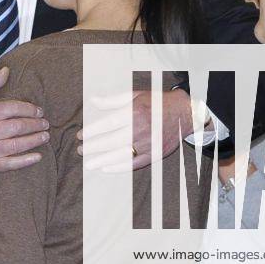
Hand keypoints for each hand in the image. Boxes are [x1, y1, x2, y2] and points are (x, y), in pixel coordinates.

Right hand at [0, 67, 49, 175]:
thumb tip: (6, 70)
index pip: (11, 109)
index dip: (28, 109)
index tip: (39, 111)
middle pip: (16, 127)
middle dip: (34, 125)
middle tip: (45, 124)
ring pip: (16, 145)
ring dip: (34, 140)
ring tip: (45, 136)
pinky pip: (10, 164)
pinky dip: (25, 161)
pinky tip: (38, 156)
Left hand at [78, 89, 192, 171]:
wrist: (184, 113)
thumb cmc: (156, 103)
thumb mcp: (135, 96)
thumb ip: (113, 100)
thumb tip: (93, 101)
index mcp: (135, 112)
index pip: (108, 124)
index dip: (92, 131)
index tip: (80, 136)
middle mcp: (141, 128)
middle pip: (111, 141)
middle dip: (93, 147)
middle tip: (80, 150)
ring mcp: (149, 143)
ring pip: (121, 155)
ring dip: (102, 160)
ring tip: (89, 163)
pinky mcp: (155, 154)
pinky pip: (134, 163)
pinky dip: (119, 167)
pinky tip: (106, 168)